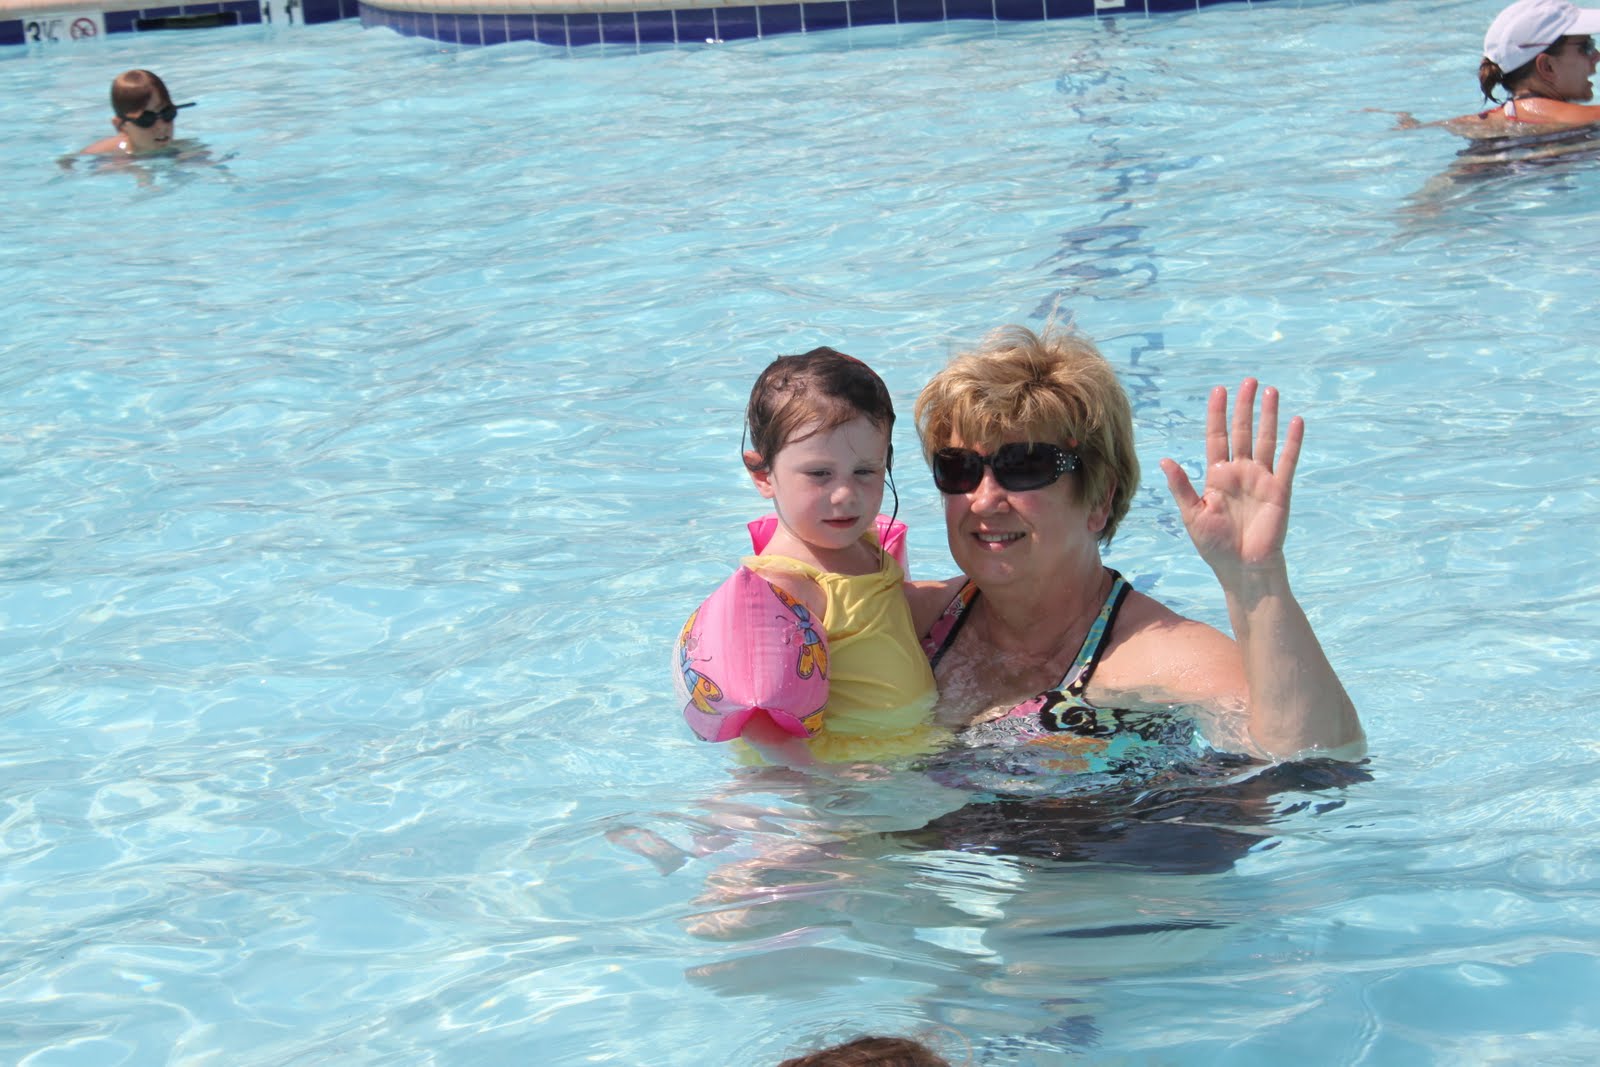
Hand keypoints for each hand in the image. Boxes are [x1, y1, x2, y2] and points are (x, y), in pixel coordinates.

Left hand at [1159, 379, 1300, 578]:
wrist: (1242, 569)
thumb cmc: (1214, 546)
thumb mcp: (1192, 514)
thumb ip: (1181, 486)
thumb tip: (1165, 460)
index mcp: (1216, 476)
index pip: (1217, 437)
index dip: (1217, 414)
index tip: (1219, 390)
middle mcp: (1239, 472)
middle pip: (1242, 431)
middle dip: (1244, 406)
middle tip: (1248, 381)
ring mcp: (1261, 479)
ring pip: (1265, 439)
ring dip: (1268, 416)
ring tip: (1270, 391)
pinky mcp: (1280, 490)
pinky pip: (1288, 461)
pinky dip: (1293, 441)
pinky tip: (1296, 421)